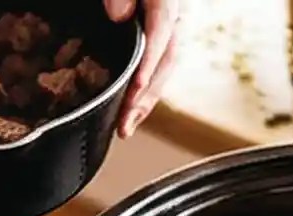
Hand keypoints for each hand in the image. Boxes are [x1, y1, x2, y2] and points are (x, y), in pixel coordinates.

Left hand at [104, 0, 180, 137]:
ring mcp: (171, 26)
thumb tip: (117, 17)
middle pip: (166, 62)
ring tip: (127, 126)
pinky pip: (158, 66)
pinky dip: (145, 89)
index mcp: (166, 1)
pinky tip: (132, 108)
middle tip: (126, 123)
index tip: (133, 89)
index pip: (160, 36)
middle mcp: (174, 15)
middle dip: (146, 97)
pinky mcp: (161, 34)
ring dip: (146, 101)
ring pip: (164, 69)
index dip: (147, 65)